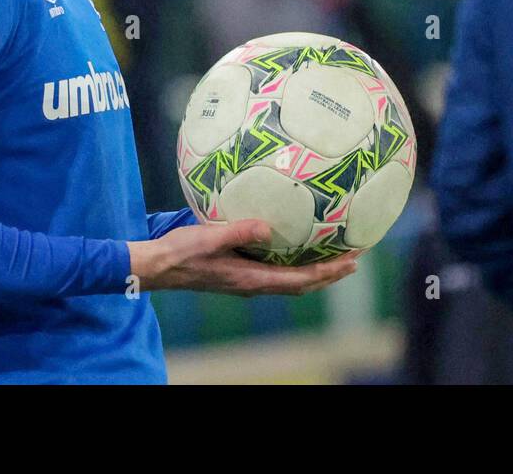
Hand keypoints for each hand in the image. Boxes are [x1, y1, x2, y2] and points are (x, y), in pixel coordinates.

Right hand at [127, 219, 359, 295]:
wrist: (158, 266)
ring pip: (292, 279)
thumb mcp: (208, 238)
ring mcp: (247, 279)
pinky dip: (296, 262)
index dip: (328, 273)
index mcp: (251, 279)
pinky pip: (277, 270)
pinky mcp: (240, 271)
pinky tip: (298, 245)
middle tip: (355, 257)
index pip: (300, 281)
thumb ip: (238, 232)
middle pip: (303, 284)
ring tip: (336, 253)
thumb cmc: (180, 252)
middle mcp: (254, 283)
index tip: (351, 262)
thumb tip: (268, 228)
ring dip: (316, 269)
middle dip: (331, 272)